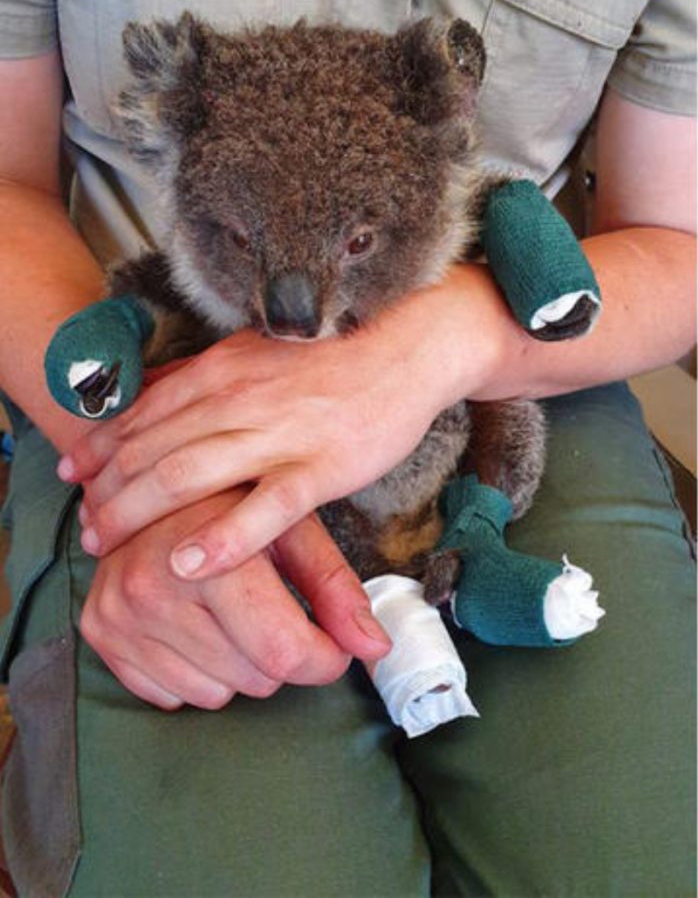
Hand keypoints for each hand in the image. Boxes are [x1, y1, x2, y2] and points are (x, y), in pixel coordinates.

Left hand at [62, 314, 476, 578]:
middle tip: (87, 530)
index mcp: (222, 369)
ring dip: (139, 516)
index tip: (76, 480)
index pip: (141, 413)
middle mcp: (239, 398)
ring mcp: (280, 433)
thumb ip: (205, 373)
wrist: (408, 347)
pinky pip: (264, 508)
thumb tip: (151, 389)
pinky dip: (223, 538)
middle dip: (107, 494)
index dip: (99, 451)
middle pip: (151, 450)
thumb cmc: (334, 354)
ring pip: (189, 476)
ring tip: (110, 549)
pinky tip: (190, 564)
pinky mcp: (321, 467)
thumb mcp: (257, 350)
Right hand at [80, 488, 391, 708]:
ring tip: (231, 609)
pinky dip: (196, 671)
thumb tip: (376, 647)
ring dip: (238, 664)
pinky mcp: (98, 633)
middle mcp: (154, 589)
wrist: (154, 477)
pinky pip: (170, 697)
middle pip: (256, 678)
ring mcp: (119, 614)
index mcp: (212, 559)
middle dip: (280, 653)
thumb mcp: (295, 529)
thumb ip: (336, 589)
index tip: (334, 645)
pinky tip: (196, 622)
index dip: (325, 658)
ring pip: (216, 694)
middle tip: (272, 605)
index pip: (284, 652)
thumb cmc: (235, 501)